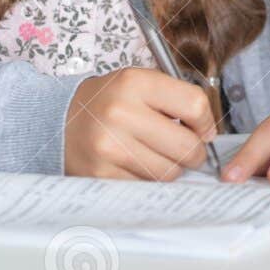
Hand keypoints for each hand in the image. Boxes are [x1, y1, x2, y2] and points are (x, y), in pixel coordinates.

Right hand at [64, 67, 218, 179]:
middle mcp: (120, 113)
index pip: (194, 105)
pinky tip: (139, 165)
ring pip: (169, 171)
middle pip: (187, 146)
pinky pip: (146, 186)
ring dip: (172, 168)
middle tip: (188, 149)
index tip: (203, 129)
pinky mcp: (100, 175)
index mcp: (135, 83)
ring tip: (159, 155)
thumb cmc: (111, 102)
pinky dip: (149, 180)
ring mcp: (108, 146)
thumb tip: (209, 134)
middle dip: (195, 151)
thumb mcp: (141, 83)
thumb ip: (178, 99)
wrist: (59, 121)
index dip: (206, 122)